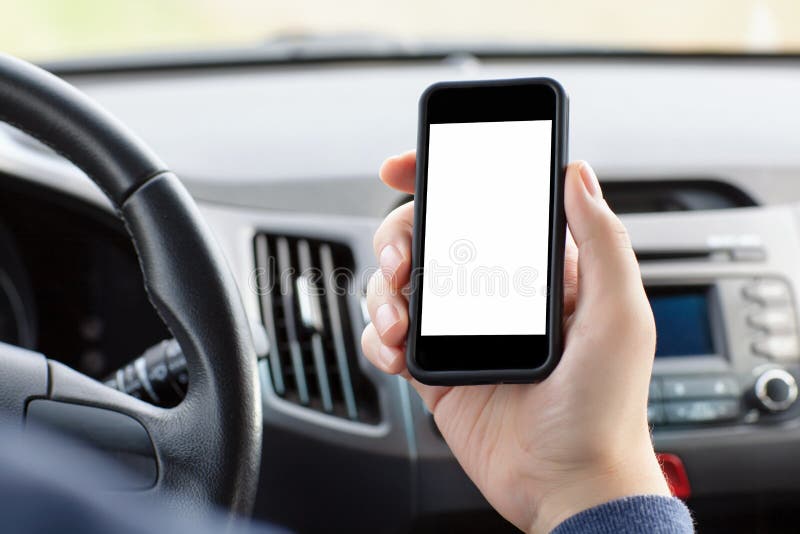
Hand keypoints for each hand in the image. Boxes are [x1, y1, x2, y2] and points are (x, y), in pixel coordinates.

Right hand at [361, 153, 670, 532]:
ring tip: (401, 325)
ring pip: (399, 282)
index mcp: (539, 270)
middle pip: (426, 235)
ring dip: (383, 293)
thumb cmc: (605, 408)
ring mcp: (460, 328)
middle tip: (401, 263)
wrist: (567, 486)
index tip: (406, 166)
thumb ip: (603, 240)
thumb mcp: (619, 317)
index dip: (441, 176)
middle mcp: (494, 292)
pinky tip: (398, 354)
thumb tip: (576, 174)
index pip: (486, 202)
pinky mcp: (435, 366)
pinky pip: (387, 334)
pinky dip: (378, 337)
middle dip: (398, 237)